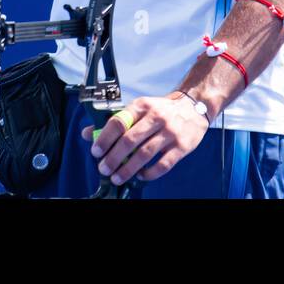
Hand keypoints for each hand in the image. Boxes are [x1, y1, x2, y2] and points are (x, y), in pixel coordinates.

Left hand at [80, 93, 209, 185]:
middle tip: (104, 169)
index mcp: (142, 106)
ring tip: (117, 177)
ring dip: (128, 169)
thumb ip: (116, 121)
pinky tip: (140, 176)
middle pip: (129, 140)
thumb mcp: (139, 108)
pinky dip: (149, 173)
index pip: (118, 122)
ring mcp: (170, 132)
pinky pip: (163, 164)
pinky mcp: (182, 146)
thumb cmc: (162, 110)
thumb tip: (88, 134)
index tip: (96, 151)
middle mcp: (156, 117)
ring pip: (144, 154)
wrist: (194, 107)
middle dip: (113, 158)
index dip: (104, 139)